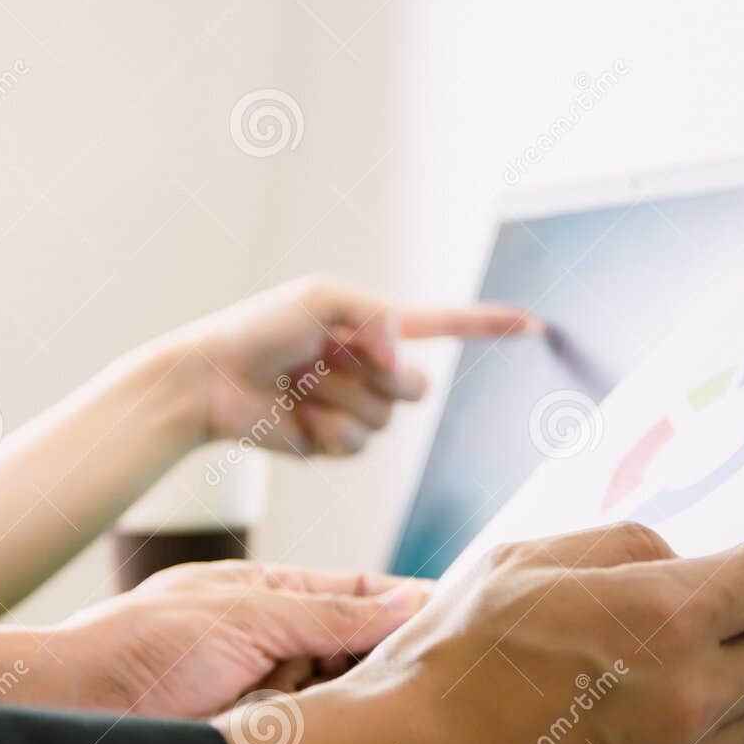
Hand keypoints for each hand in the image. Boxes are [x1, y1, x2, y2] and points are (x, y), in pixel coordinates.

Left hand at [0, 561, 426, 718]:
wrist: (75, 712)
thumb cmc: (139, 647)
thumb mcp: (246, 615)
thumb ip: (333, 612)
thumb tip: (407, 601)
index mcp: (273, 596)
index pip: (364, 593)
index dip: (412, 605)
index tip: (463, 619)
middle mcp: (277, 645)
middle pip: (362, 651)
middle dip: (397, 663)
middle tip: (452, 678)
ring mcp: (269, 697)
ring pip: (345, 702)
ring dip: (367, 708)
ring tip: (411, 717)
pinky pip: (316, 743)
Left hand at [169, 275, 541, 455]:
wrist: (210, 379)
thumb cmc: (257, 329)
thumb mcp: (322, 298)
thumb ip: (376, 315)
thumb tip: (399, 360)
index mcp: (371, 328)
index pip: (442, 326)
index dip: (486, 326)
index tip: (533, 324)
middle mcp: (367, 370)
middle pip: (417, 388)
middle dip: (382, 376)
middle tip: (334, 360)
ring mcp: (351, 409)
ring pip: (384, 419)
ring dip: (339, 400)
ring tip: (298, 384)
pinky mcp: (330, 444)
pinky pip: (356, 445)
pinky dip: (326, 429)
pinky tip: (296, 416)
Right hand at [224, 524, 743, 743]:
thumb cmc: (436, 682)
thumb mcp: (514, 566)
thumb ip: (619, 548)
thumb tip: (677, 558)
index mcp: (662, 619)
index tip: (736, 581)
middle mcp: (688, 702)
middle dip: (728, 641)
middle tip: (662, 643)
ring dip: (707, 709)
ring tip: (623, 705)